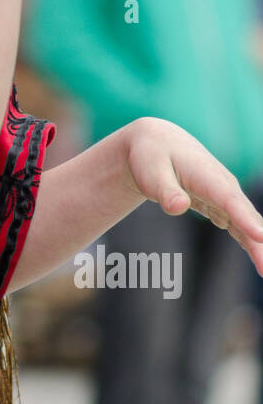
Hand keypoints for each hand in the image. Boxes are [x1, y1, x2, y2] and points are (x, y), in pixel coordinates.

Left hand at [123, 117, 262, 275]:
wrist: (157, 143)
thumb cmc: (152, 157)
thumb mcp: (151, 172)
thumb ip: (166, 191)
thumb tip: (179, 206)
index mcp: (206, 175)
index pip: (229, 200)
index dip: (245, 219)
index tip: (260, 236)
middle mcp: (222, 185)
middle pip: (244, 215)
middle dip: (259, 241)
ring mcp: (224, 196)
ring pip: (245, 223)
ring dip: (258, 246)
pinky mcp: (220, 205)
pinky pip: (238, 226)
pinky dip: (248, 241)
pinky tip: (257, 260)